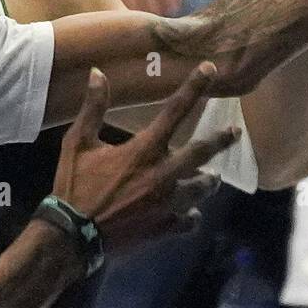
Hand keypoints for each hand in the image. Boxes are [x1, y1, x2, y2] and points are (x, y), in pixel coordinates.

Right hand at [51, 64, 235, 254]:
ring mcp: (168, 203)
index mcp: (145, 149)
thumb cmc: (74, 186)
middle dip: (221, 140)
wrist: (73, 237)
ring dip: (208, 181)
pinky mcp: (165, 227)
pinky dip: (191, 215)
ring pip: (202, 188)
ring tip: (212, 178)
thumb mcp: (78, 142)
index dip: (194, 87)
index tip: (211, 69)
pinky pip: (190, 220)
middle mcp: (163, 173)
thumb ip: (93, 107)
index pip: (175, 110)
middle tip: (235, 133)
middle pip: (202, 152)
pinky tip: (190, 214)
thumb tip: (98, 73)